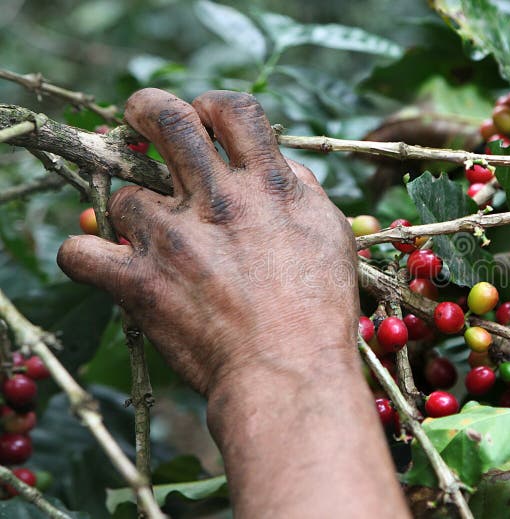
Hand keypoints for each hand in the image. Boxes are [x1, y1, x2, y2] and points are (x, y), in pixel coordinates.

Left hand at [57, 88, 358, 394]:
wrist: (292, 373)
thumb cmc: (322, 311)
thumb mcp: (332, 236)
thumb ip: (306, 192)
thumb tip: (284, 167)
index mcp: (268, 187)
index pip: (233, 111)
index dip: (212, 106)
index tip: (203, 119)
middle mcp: (219, 200)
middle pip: (167, 120)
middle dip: (146, 108)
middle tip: (139, 120)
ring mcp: (174, 238)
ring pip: (120, 195)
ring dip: (130, 212)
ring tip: (150, 238)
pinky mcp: (140, 281)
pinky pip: (81, 252)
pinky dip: (86, 256)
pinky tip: (106, 264)